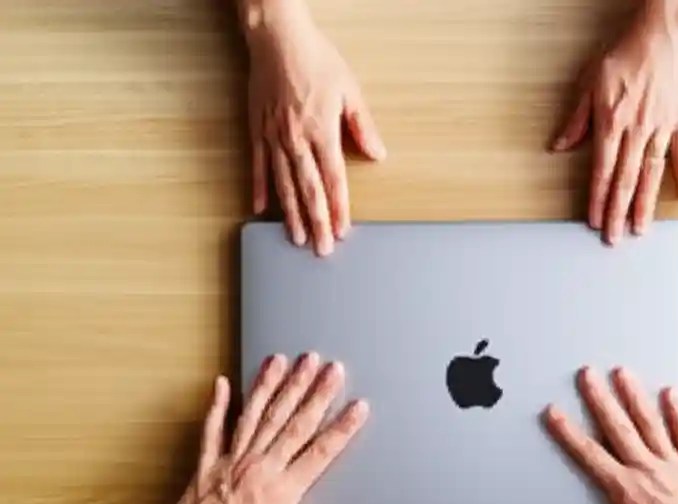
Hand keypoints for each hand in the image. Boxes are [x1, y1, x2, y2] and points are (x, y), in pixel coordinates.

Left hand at [141, 354, 378, 503]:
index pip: (322, 450)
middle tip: (330, 367)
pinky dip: (219, 406)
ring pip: (258, 417)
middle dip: (315, 392)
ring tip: (287, 360)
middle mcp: (259, 469)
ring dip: (274, 387)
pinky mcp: (208, 465)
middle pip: (293, 423)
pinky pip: (214, 429)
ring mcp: (232, 463)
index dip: (343, 427)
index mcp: (284, 490)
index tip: (359, 405)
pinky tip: (225, 383)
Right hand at [243, 0, 386, 255]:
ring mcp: (273, 137)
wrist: (277, 39)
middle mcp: (296, 139)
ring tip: (297, 237)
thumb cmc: (315, 60)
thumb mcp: (350, 90)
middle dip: (317, 222)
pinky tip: (261, 209)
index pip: (333, 180)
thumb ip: (362, 126)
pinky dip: (260, 189)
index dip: (339, 208)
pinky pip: (258, 166)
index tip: (343, 231)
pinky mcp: (256, 130)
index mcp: (321, 132)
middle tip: (322, 248)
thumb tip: (377, 154)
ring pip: (283, 184)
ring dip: (291, 214)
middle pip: (308, 190)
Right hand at [531, 367, 677, 503]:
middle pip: (618, 427)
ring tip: (623, 372)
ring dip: (635, 396)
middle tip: (587, 373)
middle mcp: (647, 470)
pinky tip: (671, 393)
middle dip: (600, 399)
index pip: (589, 454)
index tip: (554, 411)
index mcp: (624, 490)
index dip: (568, 432)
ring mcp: (675, 466)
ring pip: (651, 423)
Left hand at [551, 0, 677, 242]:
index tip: (594, 220)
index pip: (602, 171)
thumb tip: (560, 145)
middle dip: (617, 212)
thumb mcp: (590, 83)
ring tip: (641, 228)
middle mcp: (637, 130)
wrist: (661, 35)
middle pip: (625, 180)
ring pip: (652, 174)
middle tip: (614, 238)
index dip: (597, 199)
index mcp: (612, 123)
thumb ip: (577, 118)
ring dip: (645, 204)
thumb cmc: (625, 55)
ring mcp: (662, 128)